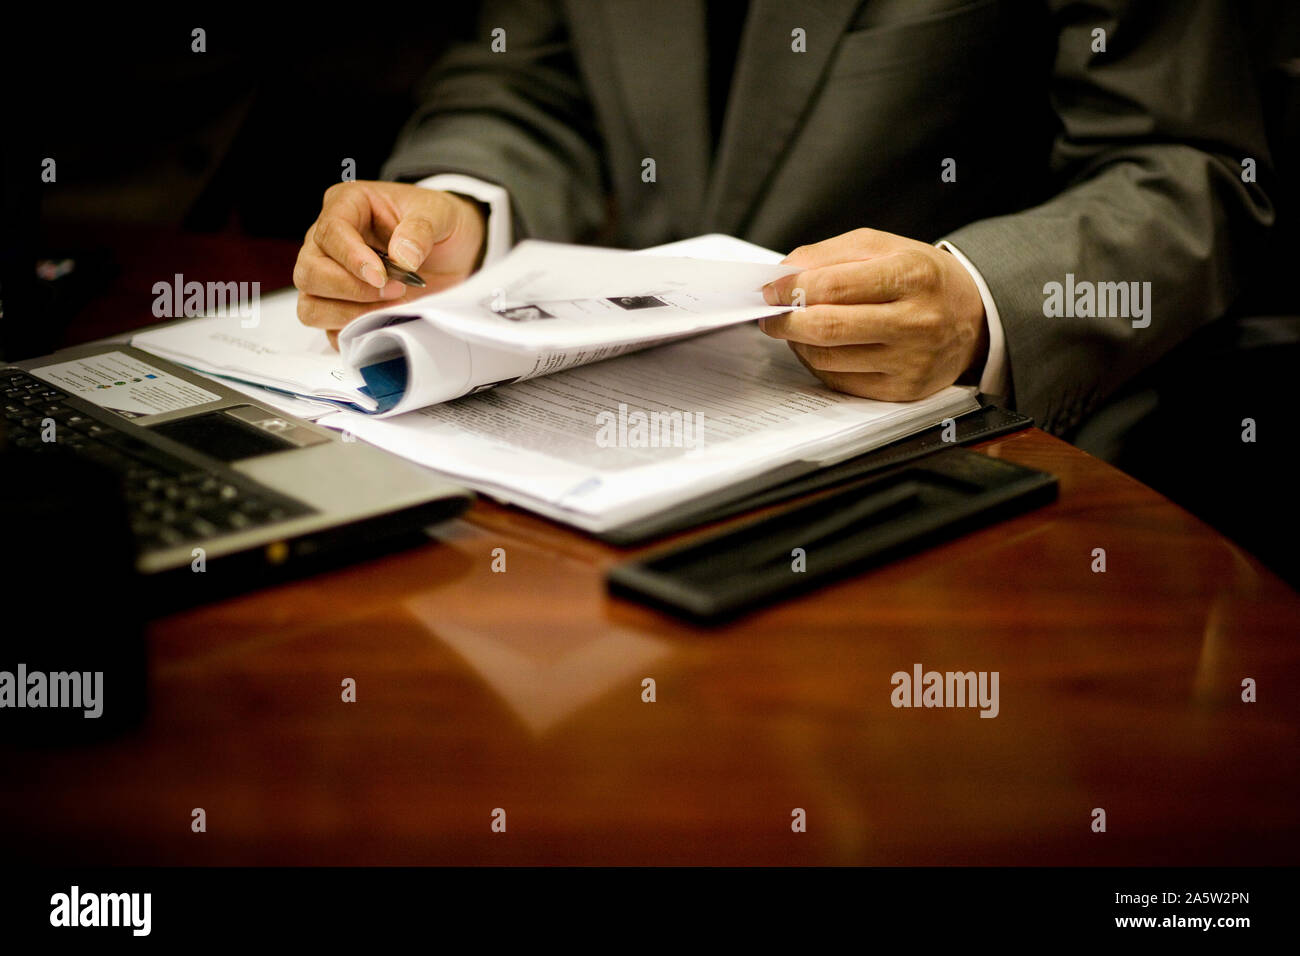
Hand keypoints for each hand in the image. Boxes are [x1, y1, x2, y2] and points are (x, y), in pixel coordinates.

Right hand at [294, 180, 485, 348]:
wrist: (452, 250)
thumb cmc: (436, 223)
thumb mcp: (439, 214)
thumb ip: (421, 230)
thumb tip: (402, 258)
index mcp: (346, 205)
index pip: (330, 232)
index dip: (351, 258)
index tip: (381, 276)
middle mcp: (327, 242)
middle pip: (309, 272)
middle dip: (351, 289)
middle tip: (395, 290)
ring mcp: (329, 277)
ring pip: (310, 305)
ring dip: (349, 315)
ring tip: (390, 306)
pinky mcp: (340, 308)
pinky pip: (329, 330)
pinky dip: (353, 334)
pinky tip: (383, 322)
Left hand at [759, 228, 987, 401]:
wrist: (975, 318)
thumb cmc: (921, 278)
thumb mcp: (885, 247)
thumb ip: (831, 254)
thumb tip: (785, 273)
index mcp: (912, 276)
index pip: (834, 286)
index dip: (791, 289)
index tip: (770, 289)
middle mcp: (916, 321)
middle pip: (828, 328)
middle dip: (786, 321)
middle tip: (771, 315)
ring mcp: (911, 361)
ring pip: (828, 358)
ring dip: (799, 343)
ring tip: (797, 328)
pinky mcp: (904, 390)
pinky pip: (841, 381)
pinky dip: (818, 364)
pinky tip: (819, 347)